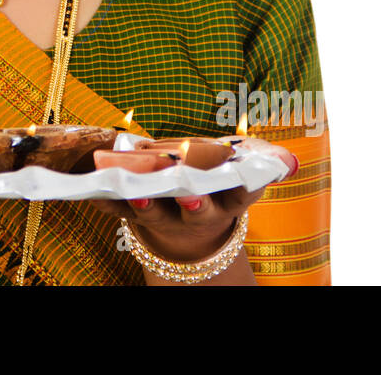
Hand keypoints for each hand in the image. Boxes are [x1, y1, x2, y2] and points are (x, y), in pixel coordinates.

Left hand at [89, 140, 299, 262]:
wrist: (188, 220)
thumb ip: (261, 160)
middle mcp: (198, 213)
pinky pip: (118, 210)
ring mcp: (165, 217)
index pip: (242, 195)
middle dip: (193, 203)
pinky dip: (105, 200)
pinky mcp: (135, 215)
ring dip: (145, 201)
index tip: (242, 180)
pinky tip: (92, 190)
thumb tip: (287, 161)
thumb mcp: (240, 170)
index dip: (244, 188)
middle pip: (197, 210)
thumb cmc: (215, 178)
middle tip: (188, 194)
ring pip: (156, 213)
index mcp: (228, 199)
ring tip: (135, 188)